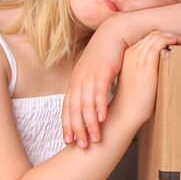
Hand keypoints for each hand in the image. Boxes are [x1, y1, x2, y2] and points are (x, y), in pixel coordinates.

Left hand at [63, 19, 130, 147]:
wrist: (113, 33)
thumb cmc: (107, 55)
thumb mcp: (95, 73)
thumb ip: (92, 89)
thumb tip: (92, 105)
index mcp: (76, 81)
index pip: (67, 107)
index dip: (67, 125)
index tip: (68, 141)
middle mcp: (79, 80)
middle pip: (74, 109)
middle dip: (77, 129)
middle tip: (81, 146)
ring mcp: (89, 75)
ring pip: (86, 104)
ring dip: (89, 123)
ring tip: (95, 139)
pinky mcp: (102, 71)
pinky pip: (99, 92)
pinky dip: (100, 106)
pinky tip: (103, 119)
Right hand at [108, 31, 180, 132]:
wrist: (126, 112)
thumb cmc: (135, 100)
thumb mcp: (138, 80)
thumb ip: (148, 70)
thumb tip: (167, 68)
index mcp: (129, 55)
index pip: (148, 38)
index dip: (165, 36)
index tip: (178, 40)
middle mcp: (132, 54)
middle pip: (154, 35)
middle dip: (172, 34)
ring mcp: (138, 59)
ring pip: (157, 37)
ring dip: (174, 37)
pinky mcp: (146, 66)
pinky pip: (158, 45)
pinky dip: (170, 40)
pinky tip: (178, 43)